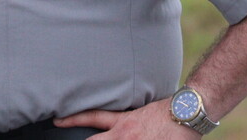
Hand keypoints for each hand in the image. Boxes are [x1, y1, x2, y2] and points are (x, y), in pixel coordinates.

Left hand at [54, 99, 198, 138]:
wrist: (189, 111)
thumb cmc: (167, 110)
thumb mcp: (139, 111)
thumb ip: (121, 119)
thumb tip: (108, 125)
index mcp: (123, 123)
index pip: (92, 118)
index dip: (72, 120)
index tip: (57, 121)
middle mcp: (126, 136)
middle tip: (75, 139)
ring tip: (119, 136)